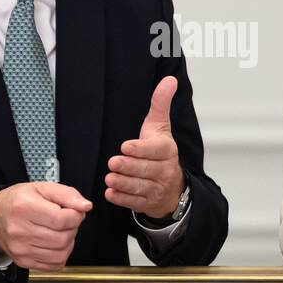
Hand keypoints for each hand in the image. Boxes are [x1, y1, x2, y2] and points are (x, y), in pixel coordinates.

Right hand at [0, 182, 91, 270]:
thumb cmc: (19, 201)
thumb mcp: (43, 188)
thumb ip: (67, 194)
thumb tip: (85, 206)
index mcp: (24, 207)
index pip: (61, 220)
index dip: (76, 216)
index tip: (74, 212)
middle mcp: (20, 230)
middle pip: (62, 238)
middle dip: (72, 229)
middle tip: (66, 221)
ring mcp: (20, 248)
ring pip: (61, 253)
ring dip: (68, 242)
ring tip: (60, 231)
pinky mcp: (23, 261)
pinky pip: (54, 264)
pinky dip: (61, 254)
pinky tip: (54, 243)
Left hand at [105, 75, 184, 217]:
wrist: (172, 186)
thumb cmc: (160, 151)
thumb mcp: (160, 126)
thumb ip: (161, 103)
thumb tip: (170, 79)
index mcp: (167, 150)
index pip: (155, 150)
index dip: (140, 149)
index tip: (125, 146)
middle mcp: (164, 170)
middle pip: (146, 169)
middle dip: (129, 167)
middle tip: (113, 163)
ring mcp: (156, 188)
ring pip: (139, 187)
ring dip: (124, 183)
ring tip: (110, 178)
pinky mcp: (148, 203)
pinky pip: (135, 202)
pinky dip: (122, 199)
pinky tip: (111, 193)